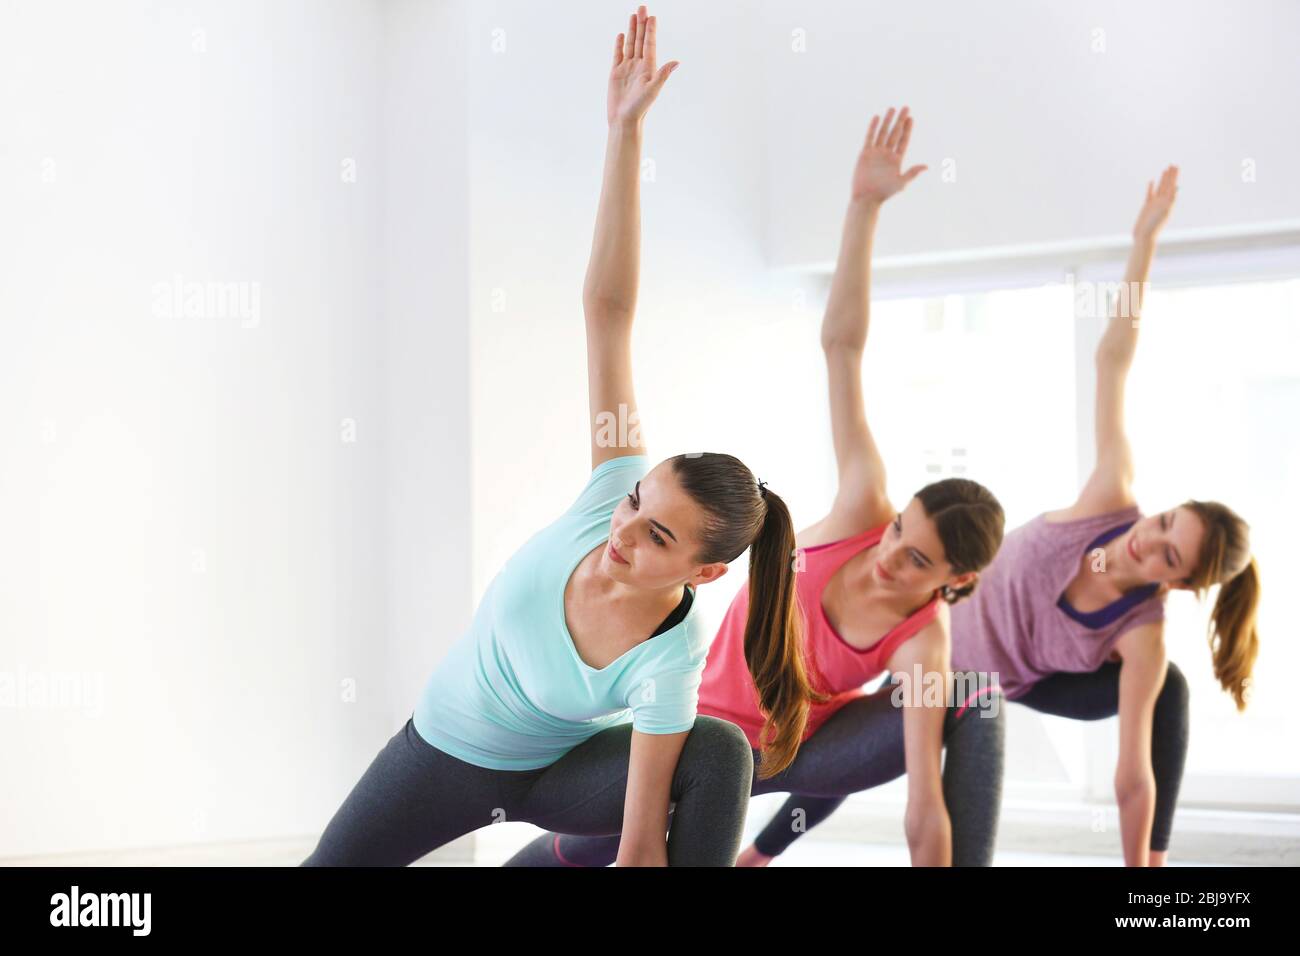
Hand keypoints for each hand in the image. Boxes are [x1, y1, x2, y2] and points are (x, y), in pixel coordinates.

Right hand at [607, 5, 678, 127]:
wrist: (624, 120)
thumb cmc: (640, 108)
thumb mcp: (653, 90)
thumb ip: (663, 74)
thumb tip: (676, 62)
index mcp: (649, 68)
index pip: (650, 44)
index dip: (651, 30)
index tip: (652, 17)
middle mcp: (639, 65)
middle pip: (640, 40)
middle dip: (642, 24)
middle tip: (643, 7)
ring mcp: (627, 68)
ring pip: (630, 44)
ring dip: (632, 30)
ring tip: (633, 16)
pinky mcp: (616, 73)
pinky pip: (618, 54)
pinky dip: (619, 44)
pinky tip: (622, 35)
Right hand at [850, 106, 926, 203]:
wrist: (866, 198)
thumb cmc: (884, 193)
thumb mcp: (901, 183)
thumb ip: (912, 172)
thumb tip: (926, 166)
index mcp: (896, 160)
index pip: (903, 140)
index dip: (907, 129)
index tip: (911, 118)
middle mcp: (887, 154)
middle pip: (895, 133)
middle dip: (900, 121)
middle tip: (906, 108)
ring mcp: (876, 153)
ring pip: (883, 133)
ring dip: (887, 121)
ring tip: (892, 109)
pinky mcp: (865, 154)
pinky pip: (869, 137)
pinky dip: (873, 128)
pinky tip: (877, 117)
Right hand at [1133, 165, 1178, 239]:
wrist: (1145, 235)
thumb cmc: (1154, 226)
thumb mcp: (1165, 211)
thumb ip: (1170, 199)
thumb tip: (1176, 187)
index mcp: (1169, 202)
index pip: (1172, 186)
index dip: (1174, 176)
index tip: (1176, 167)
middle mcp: (1163, 201)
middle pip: (1168, 185)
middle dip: (1171, 175)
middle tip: (1173, 165)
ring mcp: (1155, 203)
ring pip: (1160, 188)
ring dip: (1163, 179)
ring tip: (1165, 170)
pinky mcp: (1147, 206)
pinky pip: (1150, 194)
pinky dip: (1151, 187)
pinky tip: (1152, 181)